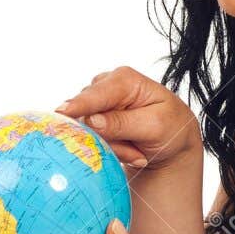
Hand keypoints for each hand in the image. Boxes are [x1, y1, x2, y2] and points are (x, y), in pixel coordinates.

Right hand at [58, 66, 201, 171]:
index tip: (62, 113)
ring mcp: (96, 103)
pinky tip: (131, 151)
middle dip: (109, 139)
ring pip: (87, 130)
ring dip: (113, 146)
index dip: (78, 105)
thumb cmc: (170, 127)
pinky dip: (110, 149)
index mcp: (124, 79)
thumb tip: (91, 120)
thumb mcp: (154, 126)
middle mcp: (105, 86)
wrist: (172, 141)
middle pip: (87, 115)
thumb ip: (122, 123)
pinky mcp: (91, 119)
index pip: (95, 94)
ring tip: (138, 151)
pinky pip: (89, 139)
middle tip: (137, 154)